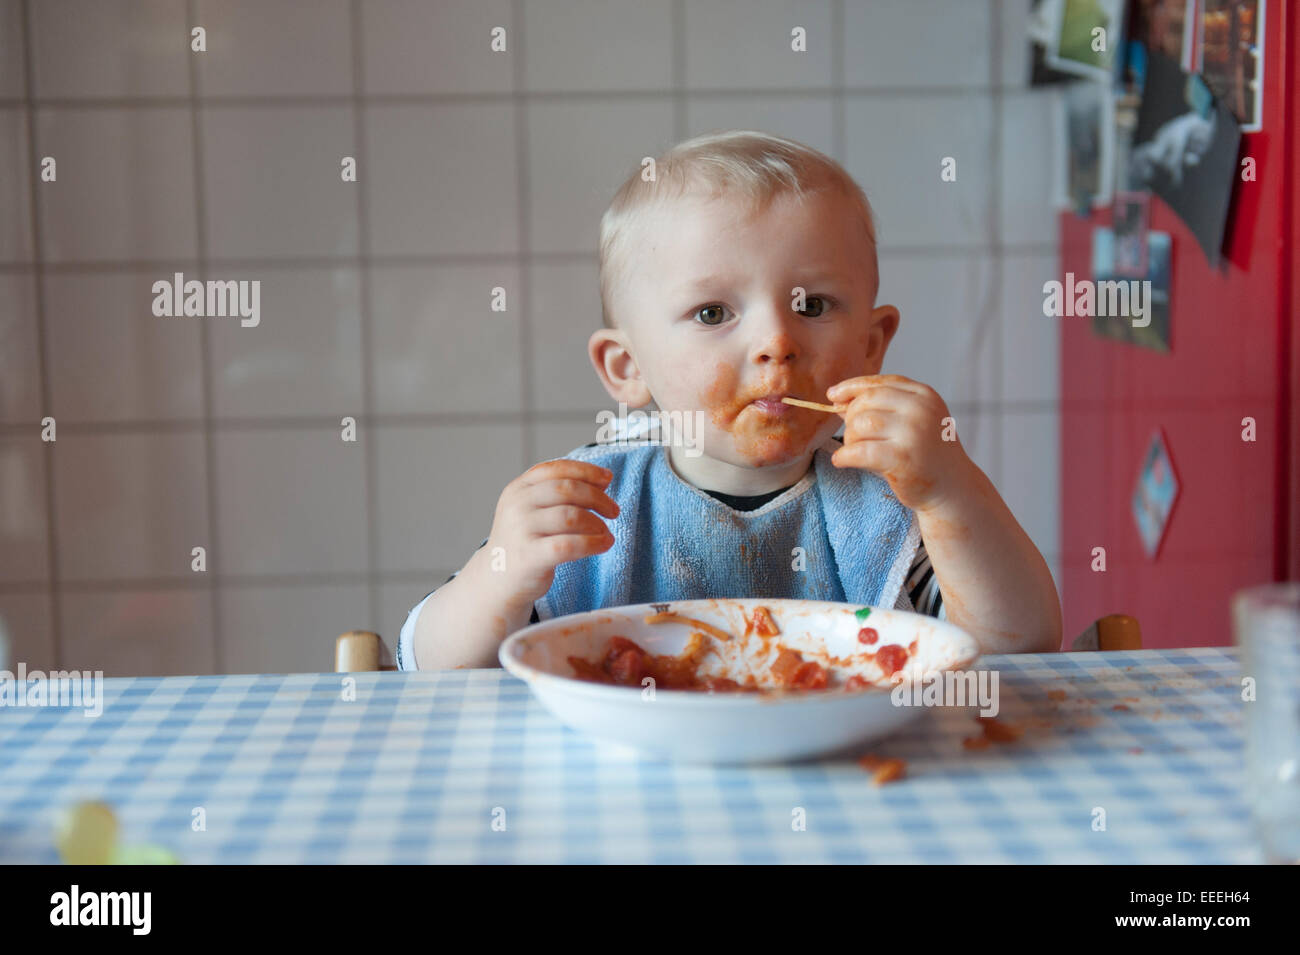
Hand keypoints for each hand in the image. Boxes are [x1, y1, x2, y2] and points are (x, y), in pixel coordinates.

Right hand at [481, 460, 618, 606]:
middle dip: (597, 498)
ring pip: (571, 516)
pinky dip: (592, 543)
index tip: (608, 478)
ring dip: (597, 523)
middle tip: (613, 510)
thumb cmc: (525, 541)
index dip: (586, 471)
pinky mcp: (529, 556)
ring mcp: (521, 530)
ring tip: (606, 533)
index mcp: (518, 488)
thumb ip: (562, 493)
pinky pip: (569, 545)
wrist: (498, 579)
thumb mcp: (534, 510)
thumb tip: (603, 480)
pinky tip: (603, 545)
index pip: (556, 469)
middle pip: (567, 489)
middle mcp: (517, 505)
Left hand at [826, 375, 974, 513]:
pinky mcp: (903, 459)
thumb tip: (836, 398)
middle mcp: (921, 409)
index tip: (832, 395)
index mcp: (924, 395)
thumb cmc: (925, 454)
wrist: (952, 488)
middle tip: (853, 436)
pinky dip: (844, 456)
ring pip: (861, 424)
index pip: (880, 383)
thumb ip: (881, 407)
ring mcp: (913, 433)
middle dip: (851, 417)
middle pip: (867, 401)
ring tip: (854, 450)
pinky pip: (859, 451)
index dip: (852, 387)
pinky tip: (841, 461)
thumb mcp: (911, 421)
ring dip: (849, 438)